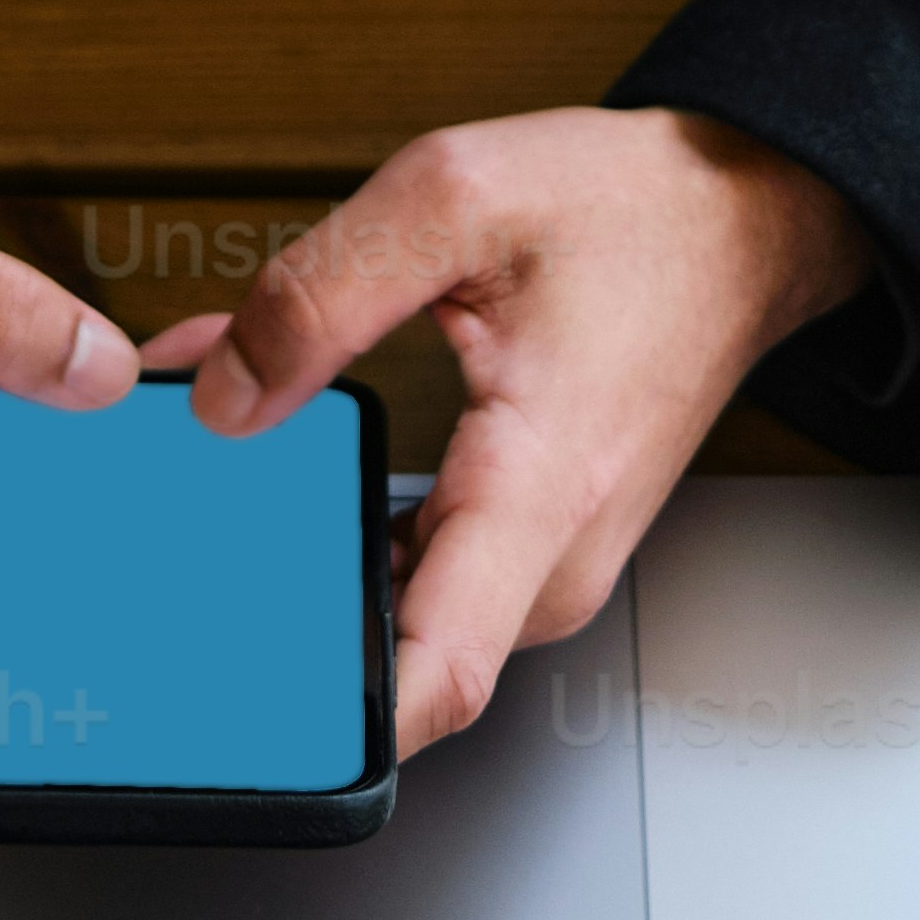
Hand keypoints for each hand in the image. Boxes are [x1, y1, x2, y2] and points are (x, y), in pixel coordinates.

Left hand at [171, 107, 870, 759]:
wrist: (738, 222)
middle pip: (389, 655)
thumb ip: (320, 297)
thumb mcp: (452, 198)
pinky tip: (294, 457)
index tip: (239, 708)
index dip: (332, 721)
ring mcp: (544, 562)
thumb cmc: (632, 212)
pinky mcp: (530, 547)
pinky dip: (343, 529)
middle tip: (181, 524)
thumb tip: (222, 399)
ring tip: (225, 474)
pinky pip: (419, 575)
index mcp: (541, 486)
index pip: (441, 676)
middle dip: (268, 605)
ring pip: (393, 616)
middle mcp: (551, 556)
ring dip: (299, 557)